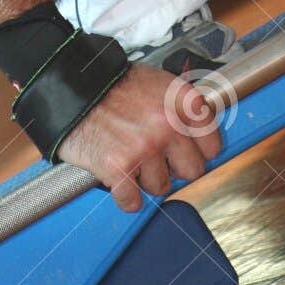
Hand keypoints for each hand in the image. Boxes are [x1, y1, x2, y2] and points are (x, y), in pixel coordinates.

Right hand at [56, 63, 222, 211]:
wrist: (72, 87)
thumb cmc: (113, 85)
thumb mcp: (158, 84)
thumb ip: (180, 109)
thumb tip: (198, 139)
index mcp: (183, 102)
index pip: (212, 145)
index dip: (197, 150)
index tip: (185, 150)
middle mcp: (168, 125)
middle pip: (192, 171)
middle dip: (174, 168)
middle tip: (156, 157)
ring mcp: (144, 147)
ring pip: (160, 187)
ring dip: (144, 179)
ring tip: (130, 158)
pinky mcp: (119, 167)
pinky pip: (132, 201)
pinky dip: (124, 196)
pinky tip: (118, 179)